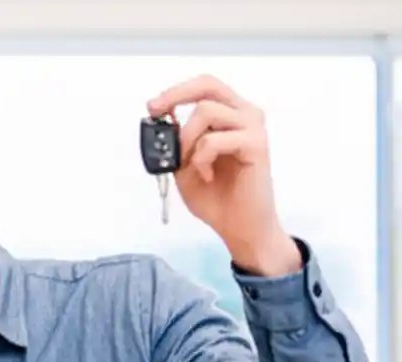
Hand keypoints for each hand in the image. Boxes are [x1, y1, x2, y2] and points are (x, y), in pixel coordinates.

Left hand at [147, 75, 300, 275]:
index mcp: (230, 116)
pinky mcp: (257, 145)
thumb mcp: (184, 164)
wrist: (238, 226)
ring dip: (188, 140)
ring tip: (192, 165)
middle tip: (156, 113)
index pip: (206, 86)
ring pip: (207, 112)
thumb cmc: (216, 196)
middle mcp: (245, 115)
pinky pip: (214, 139)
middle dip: (176, 96)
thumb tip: (163, 120)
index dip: (177, 91)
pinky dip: (201, 158)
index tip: (153, 106)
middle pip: (208, 86)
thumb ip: (177, 142)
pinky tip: (207, 175)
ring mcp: (253, 128)